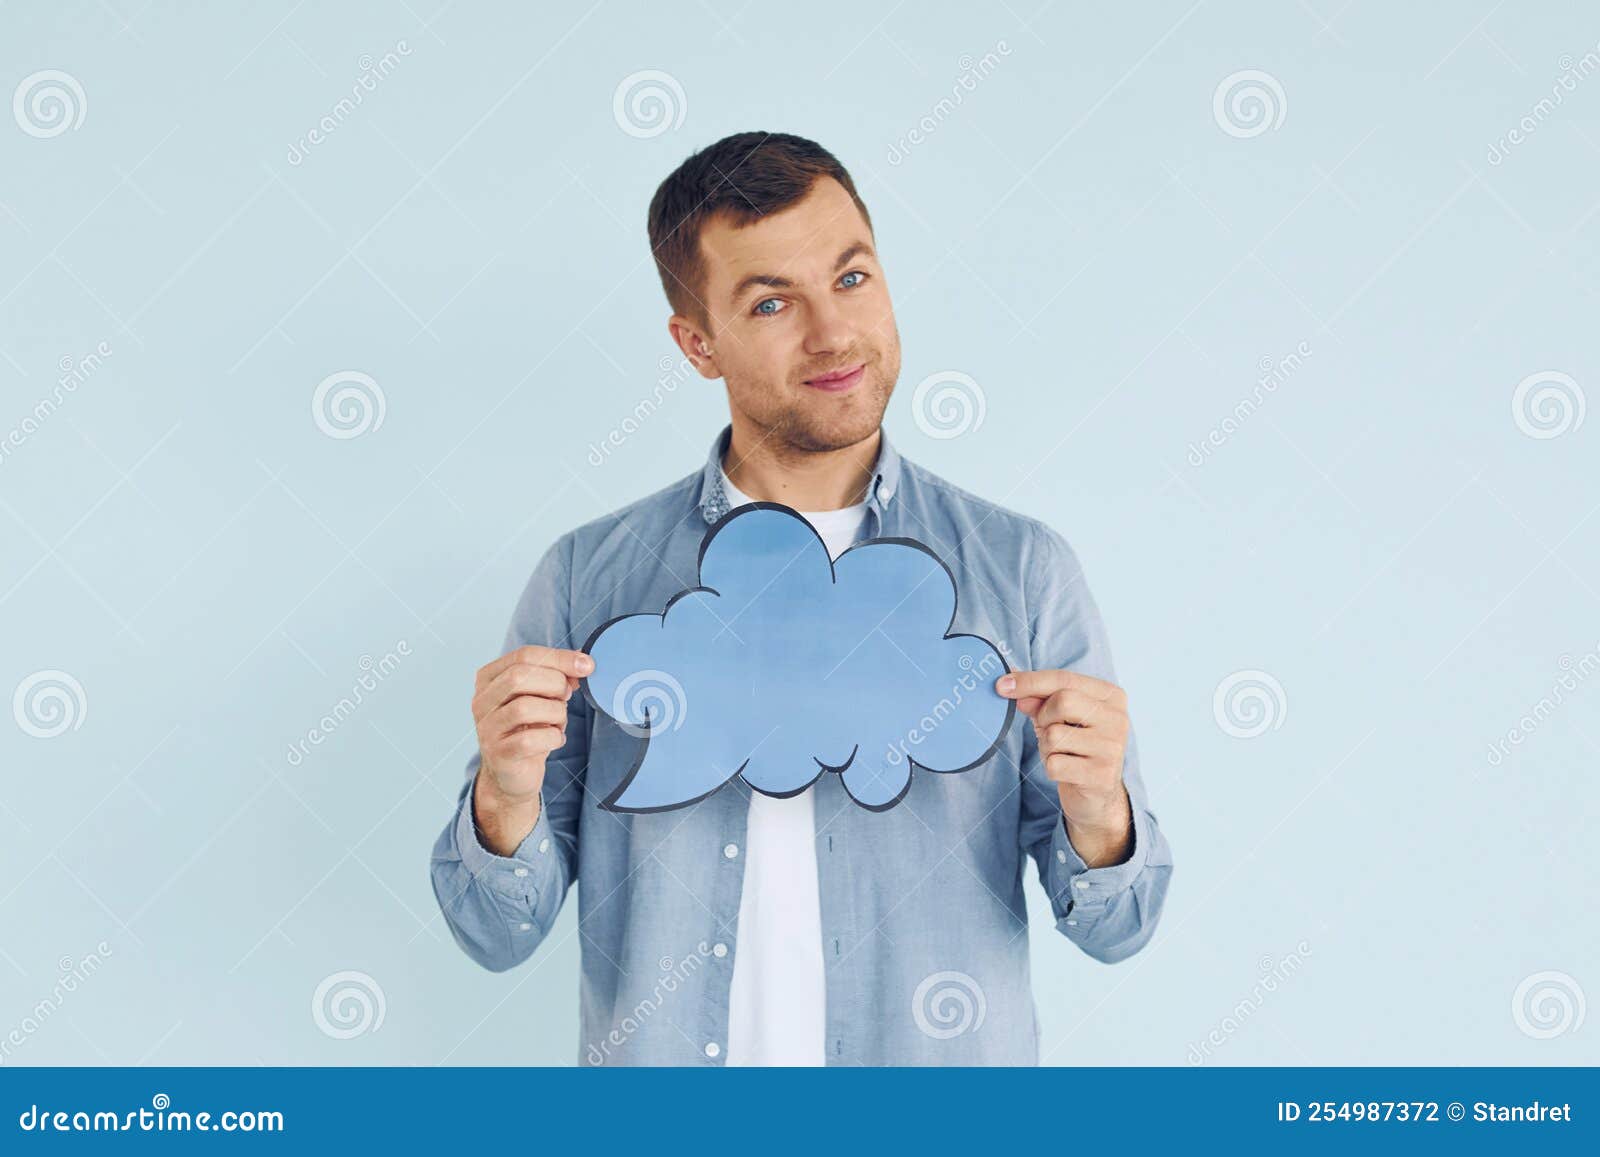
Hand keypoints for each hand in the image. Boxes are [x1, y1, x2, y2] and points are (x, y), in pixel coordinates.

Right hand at [470, 645, 592, 853]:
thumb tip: (582, 663)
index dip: (559, 658)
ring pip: (525, 707)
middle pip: (520, 676)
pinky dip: (553, 737)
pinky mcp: (499, 754)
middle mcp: (481, 700)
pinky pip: (531, 739)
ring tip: (558, 721)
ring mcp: (487, 728)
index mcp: (489, 678)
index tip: (587, 666)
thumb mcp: (542, 697)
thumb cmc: (529, 729)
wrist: (512, 774)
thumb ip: (557, 676)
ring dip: (555, 712)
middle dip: (555, 683)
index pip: (524, 655)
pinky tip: (555, 739)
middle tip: (566, 696)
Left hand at [997, 668, 1132, 867]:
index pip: (1065, 678)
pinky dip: (1051, 768)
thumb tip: (1009, 682)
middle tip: (1050, 730)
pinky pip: (1055, 764)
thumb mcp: (1055, 716)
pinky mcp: (1101, 775)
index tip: (1000, 685)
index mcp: (1111, 696)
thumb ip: (1036, 697)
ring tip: (1062, 753)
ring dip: (1047, 746)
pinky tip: (1067, 770)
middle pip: (1062, 701)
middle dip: (1044, 717)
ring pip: (1054, 735)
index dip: (1030, 681)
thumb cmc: (1075, 747)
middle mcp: (1118, 719)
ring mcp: (1112, 748)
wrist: (1096, 794)